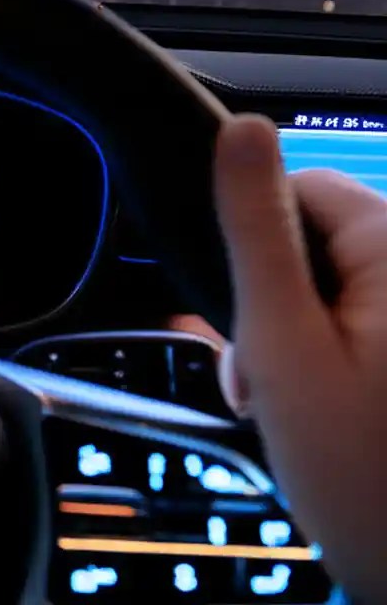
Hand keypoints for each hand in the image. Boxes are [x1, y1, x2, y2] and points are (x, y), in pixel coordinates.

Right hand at [214, 115, 386, 602]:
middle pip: (321, 244)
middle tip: (265, 380)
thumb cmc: (364, 474)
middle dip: (277, 306)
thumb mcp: (284, 344)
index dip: (255, 247)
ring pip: (338, 292)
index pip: (302, 189)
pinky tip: (322, 412)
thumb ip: (257, 231)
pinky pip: (364, 330)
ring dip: (300, 341)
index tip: (245, 316)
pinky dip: (334, 364)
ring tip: (293, 407)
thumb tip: (241, 131)